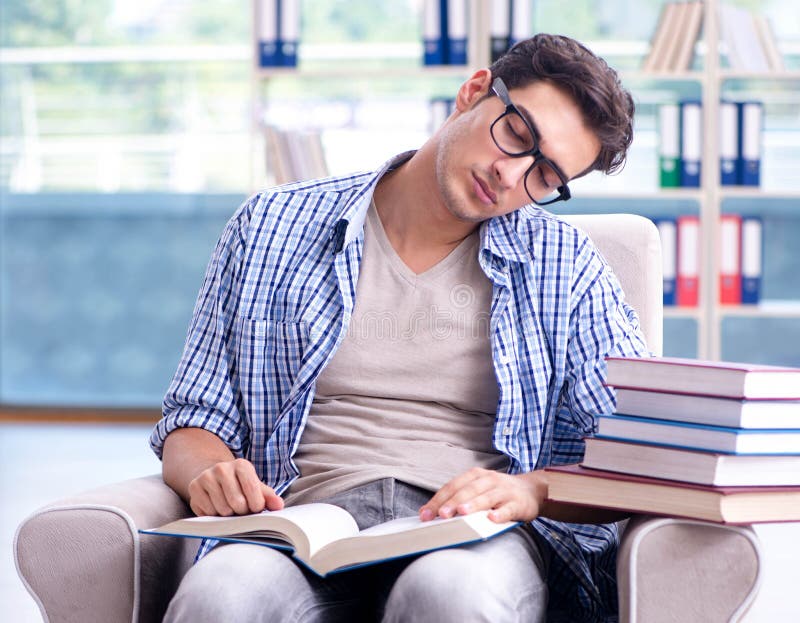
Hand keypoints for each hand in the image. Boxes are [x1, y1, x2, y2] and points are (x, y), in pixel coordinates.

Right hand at [187, 458, 283, 516]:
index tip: (255, 507)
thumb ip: (268, 497)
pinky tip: (217, 506)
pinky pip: (208, 512)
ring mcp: (206, 476)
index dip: (256, 505)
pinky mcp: (194, 487)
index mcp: (241, 465)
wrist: (216, 478)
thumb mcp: (256, 488)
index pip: (253, 489)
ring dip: (228, 515)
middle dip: (242, 512)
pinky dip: (214, 515)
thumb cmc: (240, 486)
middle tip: (241, 509)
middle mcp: (222, 468)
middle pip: (237, 502)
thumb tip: (279, 505)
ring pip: (222, 510)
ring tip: (230, 507)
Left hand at [419, 468, 547, 523]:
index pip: (453, 486)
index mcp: (475, 476)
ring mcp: (504, 490)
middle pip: (468, 491)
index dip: (438, 500)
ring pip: (486, 497)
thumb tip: (432, 513)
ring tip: (462, 513)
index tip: (425, 514)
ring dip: (474, 505)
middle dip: (453, 502)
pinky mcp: (518, 503)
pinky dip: (500, 513)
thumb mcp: (478, 490)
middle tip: (440, 515)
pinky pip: (508, 508)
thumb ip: (459, 499)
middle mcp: (489, 480)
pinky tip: (492, 518)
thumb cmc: (498, 493)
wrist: (531, 491)